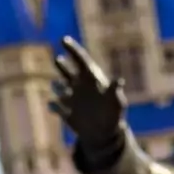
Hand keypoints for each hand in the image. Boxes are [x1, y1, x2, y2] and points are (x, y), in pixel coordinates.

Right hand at [49, 36, 125, 150]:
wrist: (106, 134)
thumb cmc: (114, 115)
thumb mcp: (117, 102)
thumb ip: (115, 90)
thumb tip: (120, 80)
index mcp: (91, 79)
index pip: (81, 60)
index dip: (73, 49)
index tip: (64, 39)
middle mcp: (79, 85)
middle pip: (67, 71)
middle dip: (62, 65)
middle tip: (59, 60)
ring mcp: (71, 97)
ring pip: (59, 87)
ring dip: (57, 86)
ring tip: (57, 85)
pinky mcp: (65, 112)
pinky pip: (55, 106)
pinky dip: (54, 105)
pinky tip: (53, 105)